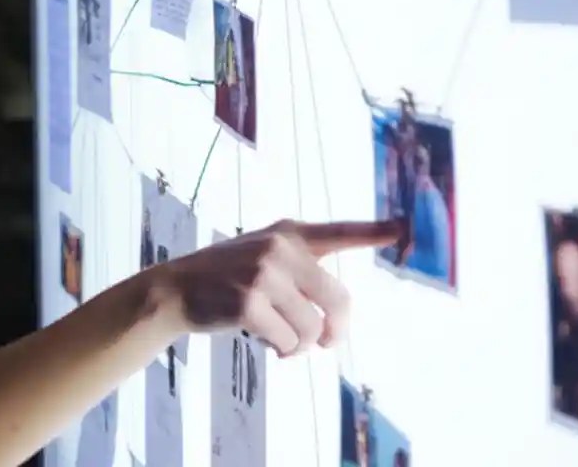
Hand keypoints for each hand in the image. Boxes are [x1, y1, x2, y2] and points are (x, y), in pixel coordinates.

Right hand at [158, 218, 404, 357]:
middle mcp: (279, 248)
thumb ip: (297, 266)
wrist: (174, 289)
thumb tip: (332, 323)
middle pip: (337, 300)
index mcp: (288, 233)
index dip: (374, 231)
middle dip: (335, 330)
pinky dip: (282, 350)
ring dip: (300, 344)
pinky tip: (265, 343)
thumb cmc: (222, 276)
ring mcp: (263, 275)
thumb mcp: (259, 252)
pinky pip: (287, 341)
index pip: (339, 232)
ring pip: (311, 328)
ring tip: (279, 339)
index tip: (404, 228)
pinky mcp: (249, 303)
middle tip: (326, 342)